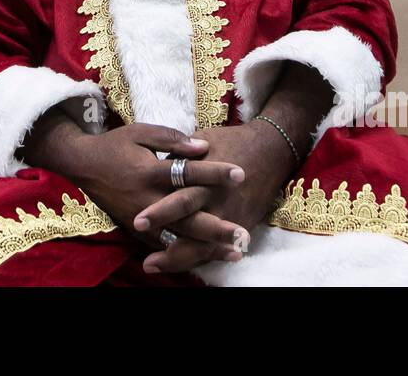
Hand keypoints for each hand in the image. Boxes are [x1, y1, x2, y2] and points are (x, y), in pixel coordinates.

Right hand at [64, 124, 247, 258]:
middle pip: (187, 216)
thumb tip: (203, 147)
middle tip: (243, 233)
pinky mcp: (135, 228)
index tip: (240, 174)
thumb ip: (172, 139)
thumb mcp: (141, 132)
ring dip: (206, 247)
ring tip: (233, 252)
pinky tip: (206, 258)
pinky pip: (163, 245)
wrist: (81, 164)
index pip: (188, 173)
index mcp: (149, 172)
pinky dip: (185, 253)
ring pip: (178, 237)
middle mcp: (146, 200)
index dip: (215, 173)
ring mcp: (140, 218)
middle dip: (216, 227)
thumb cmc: (115, 144)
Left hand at [134, 122, 295, 273]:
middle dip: (171, 247)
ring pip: (205, 247)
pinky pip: (217, 248)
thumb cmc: (230, 142)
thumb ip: (178, 157)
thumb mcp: (202, 141)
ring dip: (179, 260)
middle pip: (193, 229)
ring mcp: (230, 217)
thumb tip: (155, 168)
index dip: (161, 213)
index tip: (137, 222)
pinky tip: (176, 263)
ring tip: (153, 266)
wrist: (270, 151)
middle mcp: (218, 201)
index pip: (182, 199)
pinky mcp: (241, 226)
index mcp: (207, 178)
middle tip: (147, 263)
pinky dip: (198, 257)